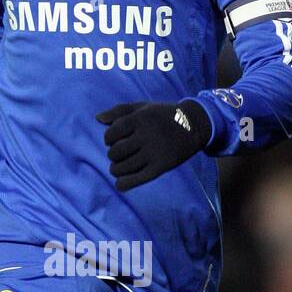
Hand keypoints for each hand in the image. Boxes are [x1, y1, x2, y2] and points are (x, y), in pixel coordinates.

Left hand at [96, 100, 211, 190]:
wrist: (193, 125)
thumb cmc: (162, 115)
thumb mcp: (143, 107)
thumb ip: (119, 111)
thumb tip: (98, 119)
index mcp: (139, 119)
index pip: (111, 134)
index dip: (108, 139)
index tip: (113, 141)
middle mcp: (146, 136)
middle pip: (116, 152)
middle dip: (113, 155)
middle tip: (119, 154)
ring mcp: (153, 153)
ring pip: (123, 167)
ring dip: (116, 169)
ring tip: (118, 167)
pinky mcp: (161, 167)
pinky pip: (137, 179)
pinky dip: (124, 184)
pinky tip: (120, 184)